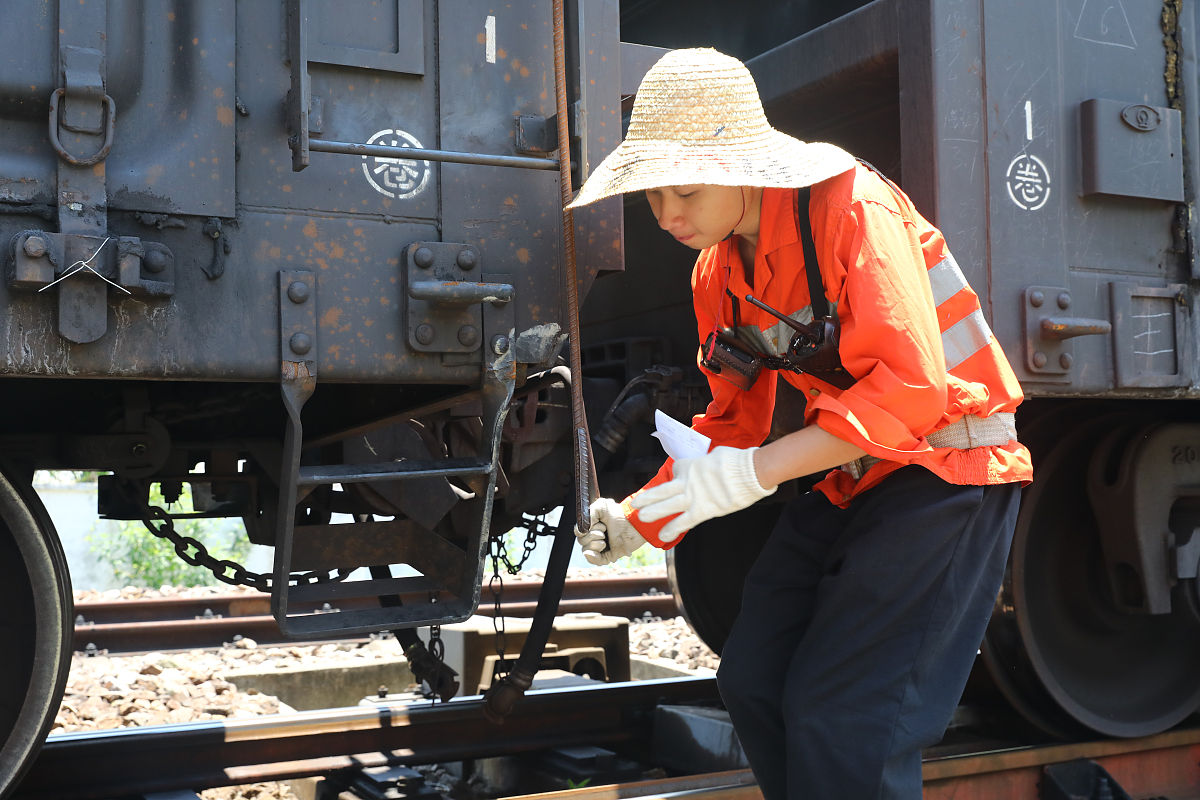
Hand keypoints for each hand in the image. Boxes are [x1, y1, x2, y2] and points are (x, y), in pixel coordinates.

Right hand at [574, 497, 646, 565]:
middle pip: (582, 542)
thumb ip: (588, 514)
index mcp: (592, 526)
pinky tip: (598, 549)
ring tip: (604, 539)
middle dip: (591, 536)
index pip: (579, 532)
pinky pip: (595, 561)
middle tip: (604, 530)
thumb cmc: (620, 514)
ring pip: (586, 551)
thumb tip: (582, 531)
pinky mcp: (608, 556)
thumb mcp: (601, 506)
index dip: (583, 530)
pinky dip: (593, 557)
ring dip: (593, 544)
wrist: (634, 524)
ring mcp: (601, 548)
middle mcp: (595, 537)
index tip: (594, 524)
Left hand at [630, 446, 775, 541]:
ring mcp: (693, 496)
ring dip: (653, 511)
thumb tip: (710, 461)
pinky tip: (663, 535)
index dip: (676, 475)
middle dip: (648, 497)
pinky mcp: (702, 510)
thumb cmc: (737, 461)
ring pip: (667, 505)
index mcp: (691, 465)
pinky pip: (683, 521)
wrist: (750, 472)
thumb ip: (708, 461)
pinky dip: (672, 528)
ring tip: (641, 517)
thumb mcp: (717, 454)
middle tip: (635, 503)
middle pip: (663, 490)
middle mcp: (687, 481)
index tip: (677, 479)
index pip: (678, 470)